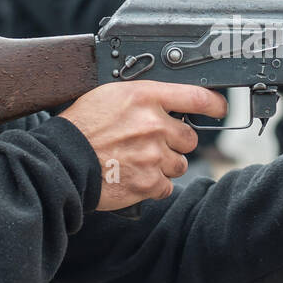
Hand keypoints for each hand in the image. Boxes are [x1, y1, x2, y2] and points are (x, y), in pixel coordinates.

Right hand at [58, 81, 227, 210]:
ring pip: (180, 164)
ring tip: (137, 160)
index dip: (215, 104)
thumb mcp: (111, 95)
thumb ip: (144, 98)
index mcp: (145, 97)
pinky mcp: (149, 182)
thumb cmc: (82, 126)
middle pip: (189, 138)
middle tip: (150, 143)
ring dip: (164, 165)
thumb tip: (169, 104)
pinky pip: (166, 186)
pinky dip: (153, 185)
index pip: (197, 97)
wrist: (62, 160)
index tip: (220, 108)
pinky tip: (133, 176)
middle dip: (175, 143)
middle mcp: (154, 125)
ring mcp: (153, 155)